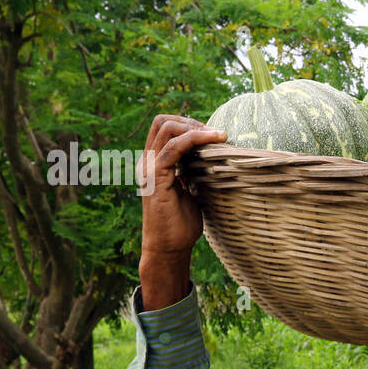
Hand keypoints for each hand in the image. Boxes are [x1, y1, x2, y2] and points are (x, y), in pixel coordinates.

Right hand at [137, 115, 226, 257]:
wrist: (169, 247)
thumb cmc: (181, 223)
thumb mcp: (190, 190)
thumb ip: (193, 172)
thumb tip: (212, 158)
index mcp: (154, 162)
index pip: (165, 127)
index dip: (189, 124)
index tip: (213, 135)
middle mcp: (148, 161)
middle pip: (163, 121)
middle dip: (192, 122)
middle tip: (215, 135)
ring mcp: (149, 168)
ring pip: (168, 129)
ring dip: (197, 128)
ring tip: (219, 136)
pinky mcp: (155, 178)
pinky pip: (173, 148)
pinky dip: (195, 140)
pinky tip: (214, 142)